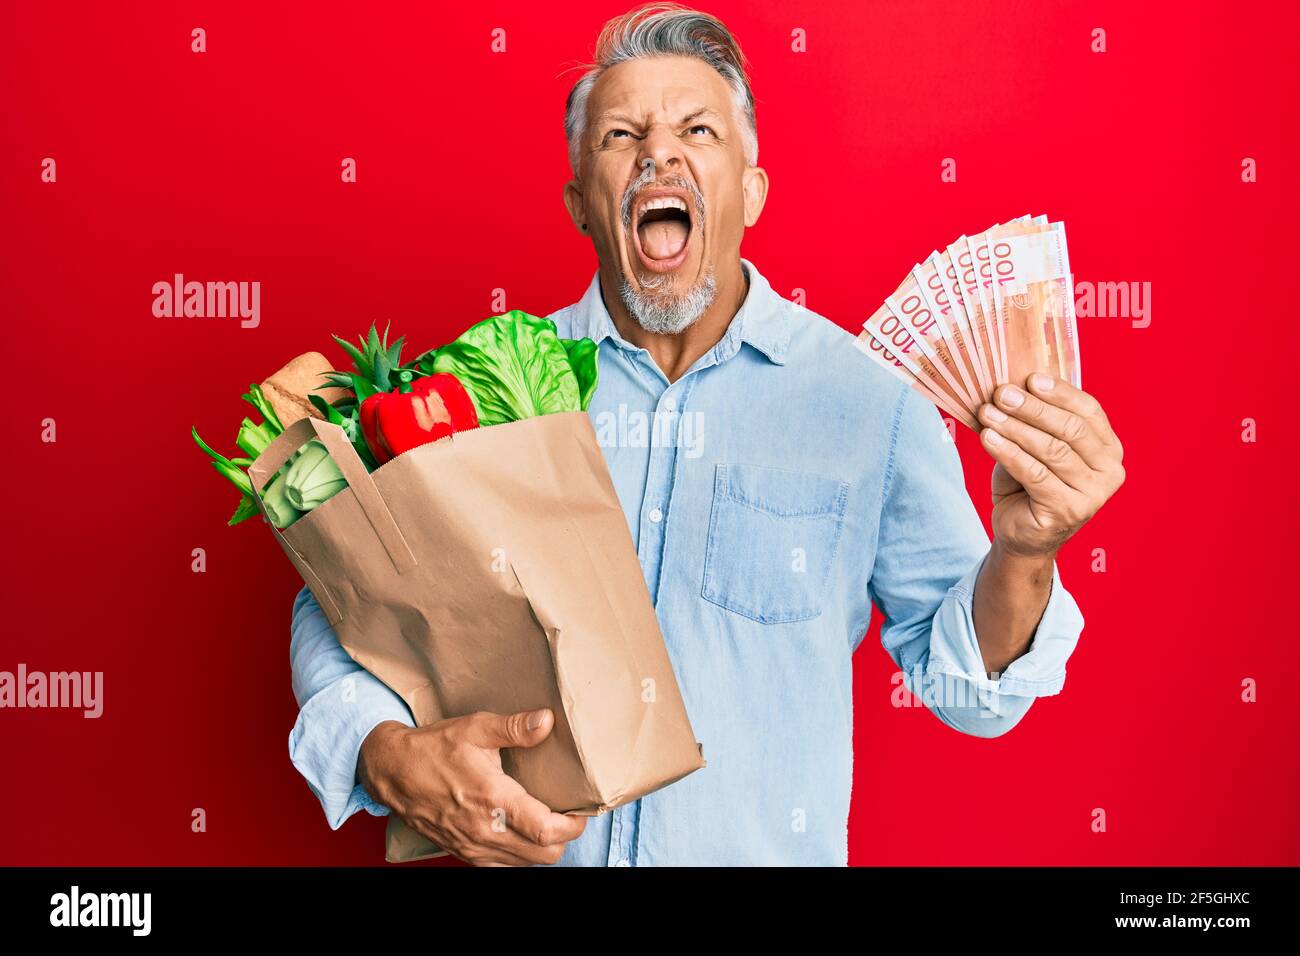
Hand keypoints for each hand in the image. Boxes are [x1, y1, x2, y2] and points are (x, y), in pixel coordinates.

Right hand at [358, 709, 586, 866]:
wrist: (392, 772)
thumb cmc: (433, 749)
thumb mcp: (475, 729)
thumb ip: (514, 728)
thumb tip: (547, 721)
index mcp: (493, 800)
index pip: (547, 830)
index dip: (574, 825)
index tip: (581, 809)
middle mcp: (486, 831)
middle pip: (545, 855)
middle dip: (564, 837)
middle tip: (567, 812)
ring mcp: (474, 846)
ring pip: (526, 864)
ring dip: (543, 846)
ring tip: (545, 818)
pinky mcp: (464, 852)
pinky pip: (504, 865)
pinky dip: (521, 853)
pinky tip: (520, 829)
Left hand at [976, 373, 1124, 557]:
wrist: (1021, 532)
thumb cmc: (1029, 484)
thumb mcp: (1035, 446)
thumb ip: (1036, 422)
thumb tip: (1012, 387)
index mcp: (1108, 449)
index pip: (1089, 411)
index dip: (1060, 393)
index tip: (1029, 378)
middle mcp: (1110, 471)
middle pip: (1071, 429)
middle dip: (1033, 408)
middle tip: (1001, 393)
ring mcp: (1093, 495)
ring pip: (1052, 450)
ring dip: (1015, 428)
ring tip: (987, 413)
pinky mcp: (1068, 511)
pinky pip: (1035, 474)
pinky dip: (1008, 452)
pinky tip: (988, 438)